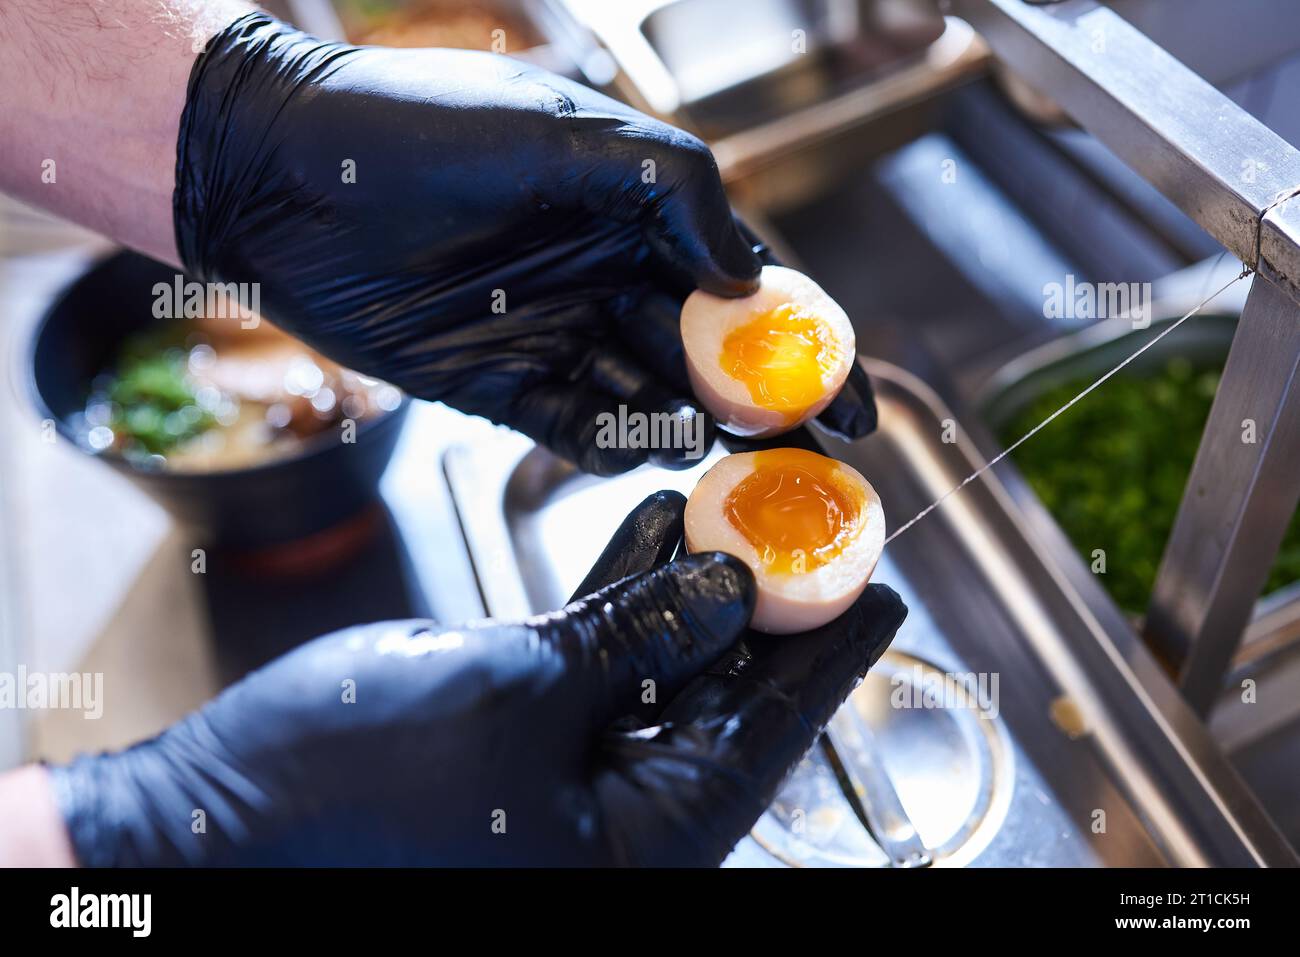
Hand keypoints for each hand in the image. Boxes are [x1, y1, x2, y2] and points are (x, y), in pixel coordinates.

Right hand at [50, 492, 906, 865]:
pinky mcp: (516, 731)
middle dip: (765, 607)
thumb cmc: (348, 783)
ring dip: (695, 588)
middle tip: (812, 527)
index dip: (828, 656)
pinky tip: (652, 528)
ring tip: (739, 506)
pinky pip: (597, 658)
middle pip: (723, 699)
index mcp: (641, 843)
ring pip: (662, 667)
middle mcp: (616, 823)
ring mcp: (565, 777)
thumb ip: (638, 637)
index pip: (767, 738)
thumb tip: (733, 592)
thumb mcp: (520, 689)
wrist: (206, 817)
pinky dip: (625, 595)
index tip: (882, 591)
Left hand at [173, 13, 875, 474]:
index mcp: (637, 210)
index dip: (804, 345)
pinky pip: (575, 428)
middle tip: (811, 463)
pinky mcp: (501, 386)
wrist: (278, 177)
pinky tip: (642, 451)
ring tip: (736, 466)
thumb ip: (671, 188)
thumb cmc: (416, 128)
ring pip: (650, 400)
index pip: (746, 286)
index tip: (850, 400)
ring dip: (694, 433)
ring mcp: (558, 334)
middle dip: (765, 412)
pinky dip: (612, 445)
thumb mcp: (563, 130)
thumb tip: (746, 274)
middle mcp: (607, 276)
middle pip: (710, 359)